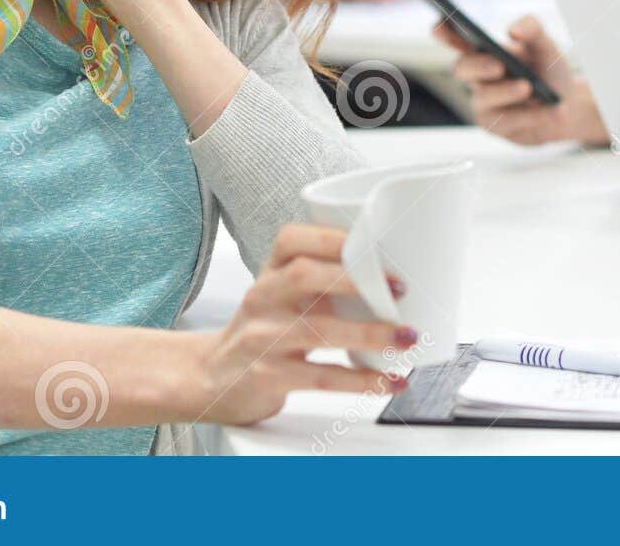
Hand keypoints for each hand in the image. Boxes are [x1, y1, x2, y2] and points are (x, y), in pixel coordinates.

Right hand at [192, 224, 414, 426]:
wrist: (212, 377)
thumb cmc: (265, 329)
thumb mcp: (284, 294)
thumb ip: (324, 278)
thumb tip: (393, 275)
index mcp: (269, 271)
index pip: (293, 239)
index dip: (334, 238)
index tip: (377, 246)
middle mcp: (261, 298)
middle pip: (305, 276)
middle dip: (357, 280)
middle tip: (400, 289)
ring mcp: (261, 338)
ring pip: (318, 331)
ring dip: (370, 335)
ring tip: (407, 339)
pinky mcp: (268, 376)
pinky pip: (321, 378)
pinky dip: (361, 381)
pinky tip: (389, 381)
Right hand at [436, 15, 608, 146]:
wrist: (566, 110)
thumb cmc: (548, 73)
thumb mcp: (546, 47)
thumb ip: (532, 29)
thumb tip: (513, 30)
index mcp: (484, 51)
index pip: (456, 39)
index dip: (444, 31)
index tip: (439, 23)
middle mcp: (477, 76)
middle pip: (461, 68)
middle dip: (478, 66)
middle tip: (499, 65)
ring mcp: (482, 102)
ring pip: (483, 97)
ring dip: (507, 92)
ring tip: (528, 87)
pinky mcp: (493, 125)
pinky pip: (504, 120)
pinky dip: (527, 115)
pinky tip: (545, 111)